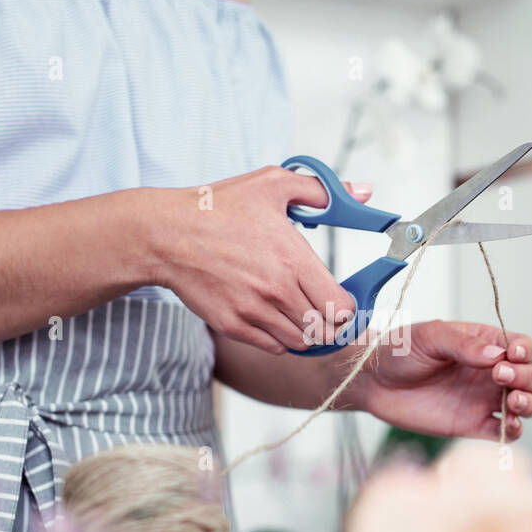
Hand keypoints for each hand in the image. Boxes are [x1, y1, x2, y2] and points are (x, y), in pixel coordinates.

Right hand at [154, 167, 368, 353]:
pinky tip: (273, 315)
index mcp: (293, 259)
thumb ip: (324, 191)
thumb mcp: (273, 184)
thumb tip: (365, 193)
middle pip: (325, 331)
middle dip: (329, 322)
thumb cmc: (218, 207)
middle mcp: (277, 291)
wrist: (166, 234)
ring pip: (301, 342)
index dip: (347, 307)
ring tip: (297, 310)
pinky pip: (273, 347)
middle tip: (322, 307)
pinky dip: (279, 338)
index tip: (340, 297)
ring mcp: (253, 312)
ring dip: (306, 331)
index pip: (341, 307)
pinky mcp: (233, 326)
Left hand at [351, 320, 531, 440]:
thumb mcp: (429, 336)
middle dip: (529, 377)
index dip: (525, 350)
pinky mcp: (472, 425)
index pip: (522, 345)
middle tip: (503, 377)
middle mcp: (490, 373)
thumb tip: (496, 354)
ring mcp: (483, 400)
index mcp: (485, 344)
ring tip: (514, 402)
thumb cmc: (399, 351)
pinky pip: (502, 432)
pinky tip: (507, 425)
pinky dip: (513, 431)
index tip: (511, 354)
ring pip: (525, 405)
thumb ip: (462, 343)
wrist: (373, 382)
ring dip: (529, 404)